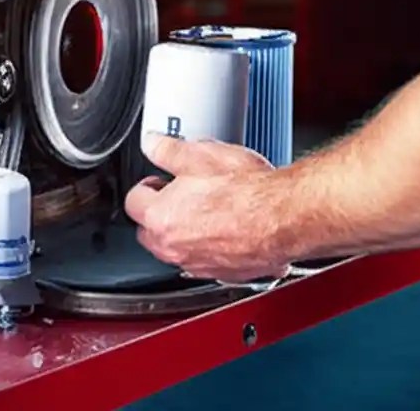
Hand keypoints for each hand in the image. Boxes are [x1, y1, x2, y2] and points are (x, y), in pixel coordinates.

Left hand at [125, 134, 293, 282]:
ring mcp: (199, 265)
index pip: (134, 202)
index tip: (158, 179)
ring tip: (206, 210)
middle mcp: (175, 248)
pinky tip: (228, 230)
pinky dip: (211, 248)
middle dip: (159, 213)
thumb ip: (167, 150)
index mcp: (160, 218)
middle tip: (178, 195)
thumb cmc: (246, 192)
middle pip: (150, 232)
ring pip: (177, 250)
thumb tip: (152, 144)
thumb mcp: (200, 155)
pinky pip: (207, 262)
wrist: (286, 218)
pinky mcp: (225, 274)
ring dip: (184, 233)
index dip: (146, 185)